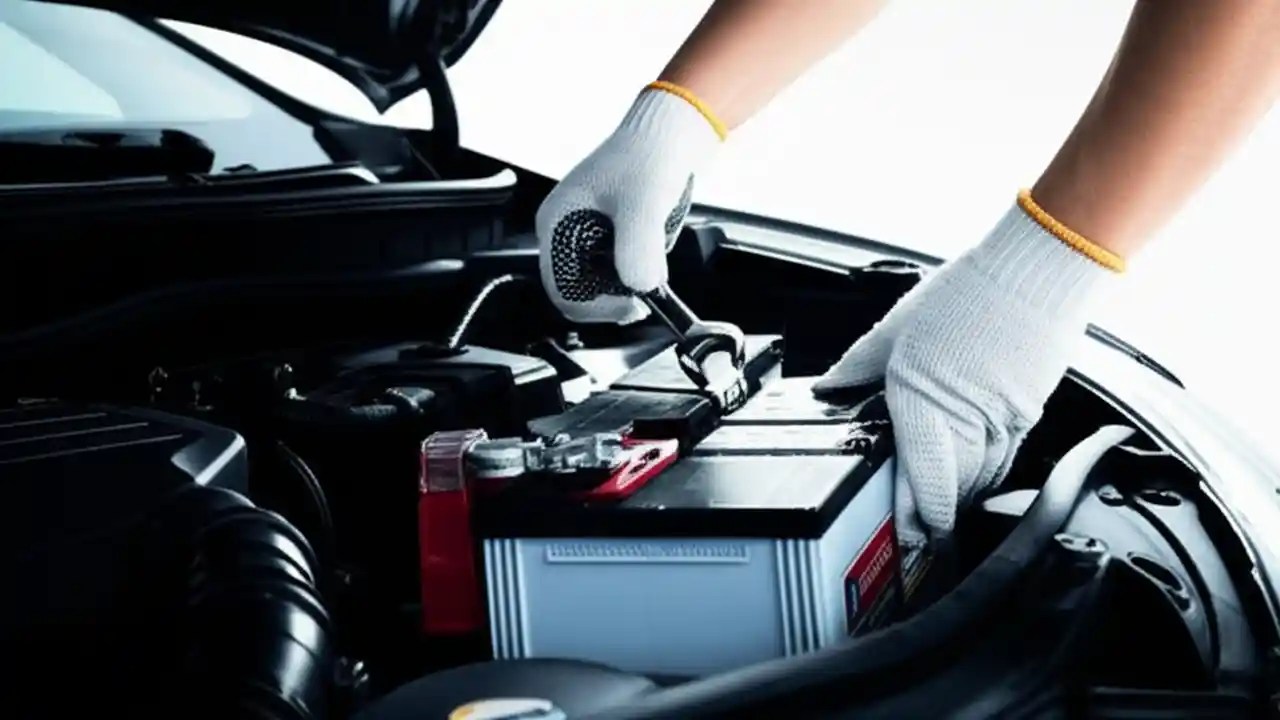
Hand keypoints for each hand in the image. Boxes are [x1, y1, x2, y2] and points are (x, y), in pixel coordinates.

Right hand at [536, 87, 720, 323]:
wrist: (672, 133)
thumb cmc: (649, 155)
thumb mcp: (643, 206)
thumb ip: (638, 249)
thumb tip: (639, 287)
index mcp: (558, 223)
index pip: (562, 290)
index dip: (596, 306)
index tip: (632, 304)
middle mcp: (566, 230)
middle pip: (581, 291)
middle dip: (616, 295)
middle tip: (647, 287)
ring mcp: (587, 232)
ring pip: (602, 283)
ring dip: (629, 281)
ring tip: (652, 256)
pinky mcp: (609, 233)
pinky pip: (618, 267)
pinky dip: (638, 268)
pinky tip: (653, 249)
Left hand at [812, 204, 1115, 550]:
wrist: (1034, 276)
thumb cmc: (965, 297)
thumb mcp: (893, 330)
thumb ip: (857, 368)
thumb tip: (827, 388)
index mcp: (922, 405)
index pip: (921, 486)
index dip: (915, 522)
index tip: (907, 542)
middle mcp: (965, 423)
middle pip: (954, 495)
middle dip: (937, 520)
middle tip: (921, 539)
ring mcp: (1002, 423)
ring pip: (982, 482)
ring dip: (962, 499)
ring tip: (943, 510)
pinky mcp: (1028, 416)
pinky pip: (1006, 460)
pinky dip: (988, 474)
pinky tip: (975, 474)